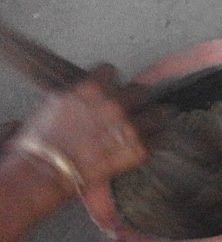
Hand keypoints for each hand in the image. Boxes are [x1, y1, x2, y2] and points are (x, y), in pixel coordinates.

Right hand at [14, 64, 147, 197]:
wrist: (47, 169)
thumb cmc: (43, 140)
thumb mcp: (55, 103)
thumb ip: (78, 95)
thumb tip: (85, 95)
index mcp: (91, 89)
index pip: (111, 71)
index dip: (110, 81)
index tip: (110, 88)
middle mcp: (113, 104)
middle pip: (140, 90)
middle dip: (136, 97)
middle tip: (133, 106)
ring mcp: (128, 127)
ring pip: (158, 112)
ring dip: (153, 116)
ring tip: (152, 121)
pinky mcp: (139, 149)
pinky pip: (159, 138)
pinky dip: (155, 139)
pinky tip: (149, 141)